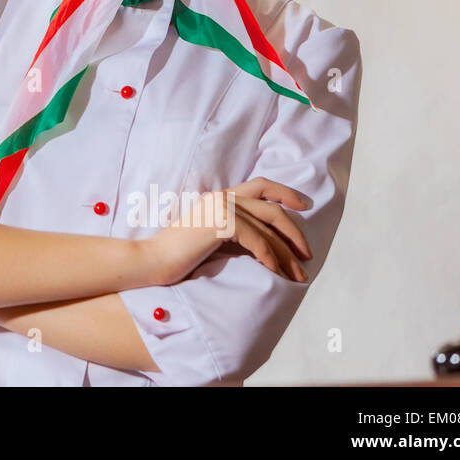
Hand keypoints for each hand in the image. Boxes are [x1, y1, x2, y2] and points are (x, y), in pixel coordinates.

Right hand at [147, 177, 312, 284]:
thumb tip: (265, 242)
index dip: (285, 192)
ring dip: (287, 253)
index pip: (260, 185)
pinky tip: (276, 272)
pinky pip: (257, 240)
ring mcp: (221, 207)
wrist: (153, 259)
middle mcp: (222, 197)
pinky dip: (270, 257)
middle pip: (272, 207)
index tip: (304, 206)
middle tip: (307, 254)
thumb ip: (233, 229)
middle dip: (295, 231)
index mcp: (219, 196)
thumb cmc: (179, 254)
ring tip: (298, 274)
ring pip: (268, 227)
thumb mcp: (211, 236)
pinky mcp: (219, 223)